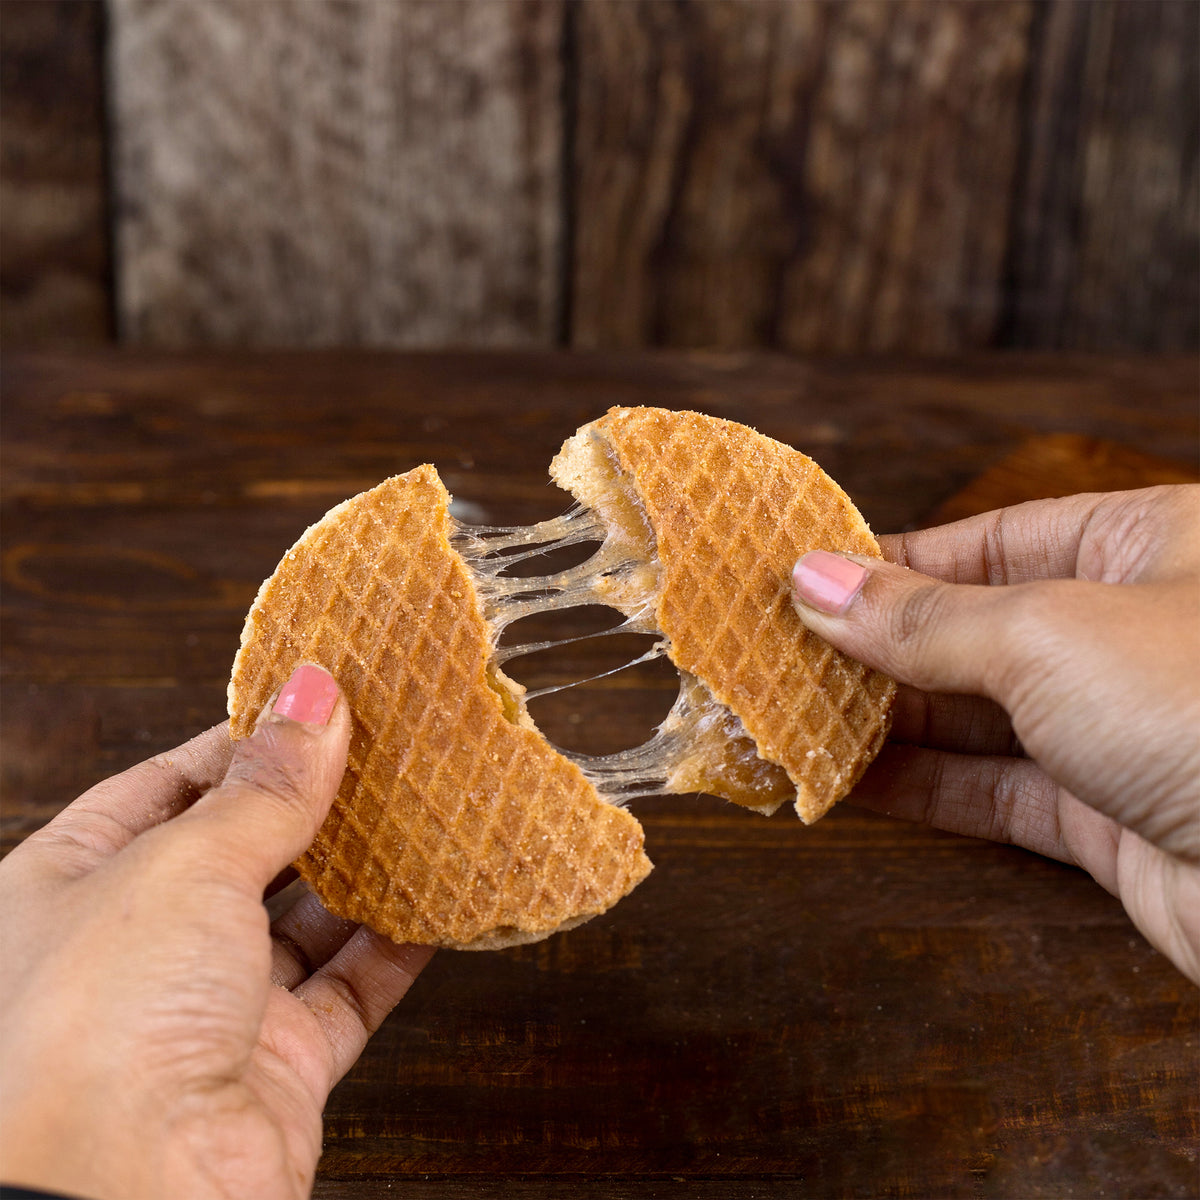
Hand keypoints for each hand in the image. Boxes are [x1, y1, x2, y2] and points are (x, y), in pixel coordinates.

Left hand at [0, 663, 433, 1199]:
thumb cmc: (100, 1021)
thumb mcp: (184, 865)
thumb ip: (264, 786)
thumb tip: (315, 691)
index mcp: (71, 887)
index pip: (165, 787)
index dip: (241, 740)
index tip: (313, 699)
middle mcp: (136, 951)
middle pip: (242, 852)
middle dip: (312, 801)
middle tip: (384, 744)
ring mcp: (208, 1013)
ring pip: (303, 922)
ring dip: (363, 869)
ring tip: (422, 805)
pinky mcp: (275, 1069)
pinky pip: (349, 991)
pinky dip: (397, 945)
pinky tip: (438, 897)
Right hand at [792, 485, 1199, 983]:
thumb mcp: (1048, 633)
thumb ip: (924, 619)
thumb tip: (813, 581)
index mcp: (1148, 546)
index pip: (990, 540)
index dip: (891, 559)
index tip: (800, 577)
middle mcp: (1136, 634)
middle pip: (976, 629)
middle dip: (875, 646)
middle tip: (774, 654)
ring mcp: (1124, 730)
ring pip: (979, 716)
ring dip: (883, 721)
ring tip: (788, 715)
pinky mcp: (1113, 820)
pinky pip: (996, 794)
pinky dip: (921, 788)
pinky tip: (845, 779)